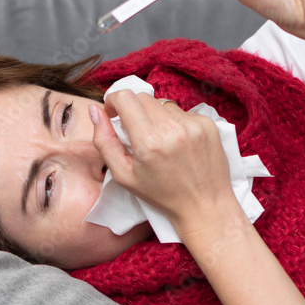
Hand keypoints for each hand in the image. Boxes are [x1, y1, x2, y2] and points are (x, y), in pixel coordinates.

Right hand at [90, 90, 239, 238]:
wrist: (204, 206)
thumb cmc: (161, 195)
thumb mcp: (124, 176)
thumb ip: (104, 142)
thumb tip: (95, 110)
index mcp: (148, 142)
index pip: (125, 98)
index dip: (114, 101)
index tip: (114, 113)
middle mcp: (172, 129)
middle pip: (143, 98)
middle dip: (134, 110)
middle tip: (137, 132)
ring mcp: (193, 125)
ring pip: (163, 104)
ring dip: (157, 117)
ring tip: (161, 142)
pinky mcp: (208, 124)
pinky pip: (183, 112)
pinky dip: (177, 123)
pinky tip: (179, 145)